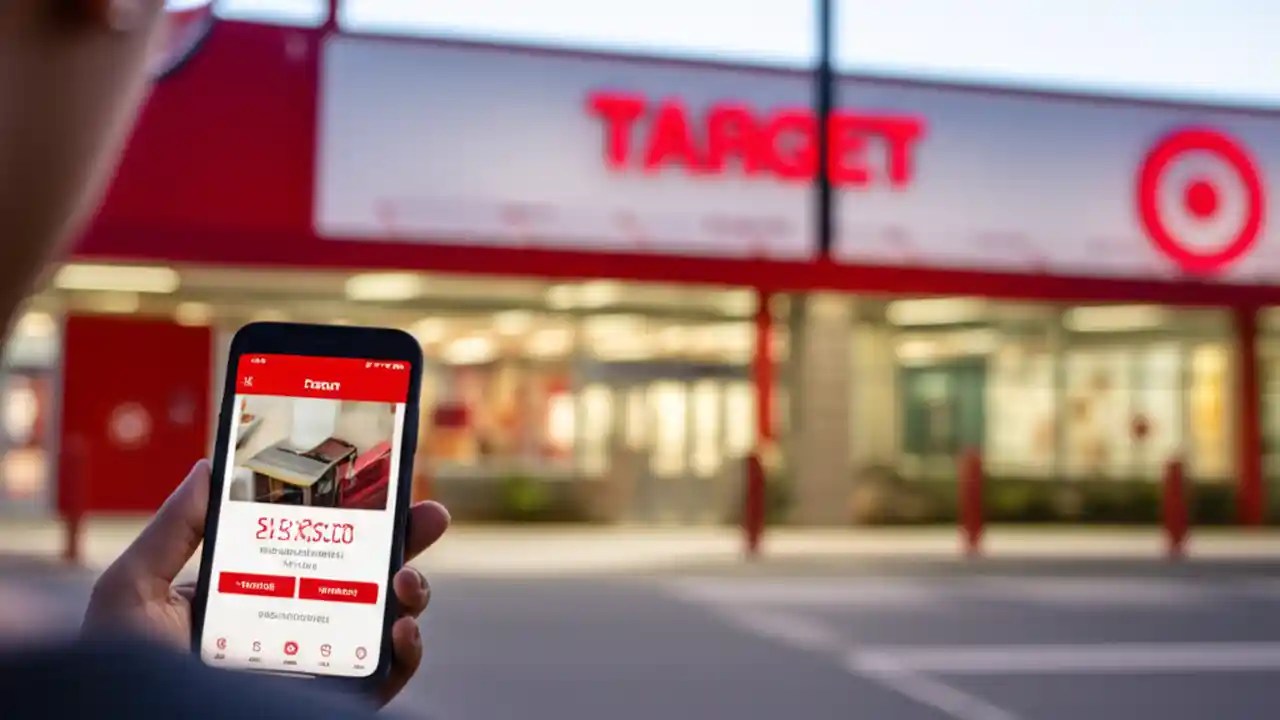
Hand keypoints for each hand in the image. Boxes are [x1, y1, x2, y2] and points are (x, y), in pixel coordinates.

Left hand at [83, 460, 450, 705]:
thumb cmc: (115, 671)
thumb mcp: (133, 589)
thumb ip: (174, 529)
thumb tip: (210, 465)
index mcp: (253, 592)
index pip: (312, 544)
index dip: (354, 513)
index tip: (381, 481)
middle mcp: (293, 624)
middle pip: (364, 573)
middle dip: (405, 540)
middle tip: (429, 514)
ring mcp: (316, 663)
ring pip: (385, 620)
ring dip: (413, 592)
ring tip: (405, 579)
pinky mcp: (332, 701)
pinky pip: (385, 678)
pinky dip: (408, 654)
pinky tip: (401, 631)